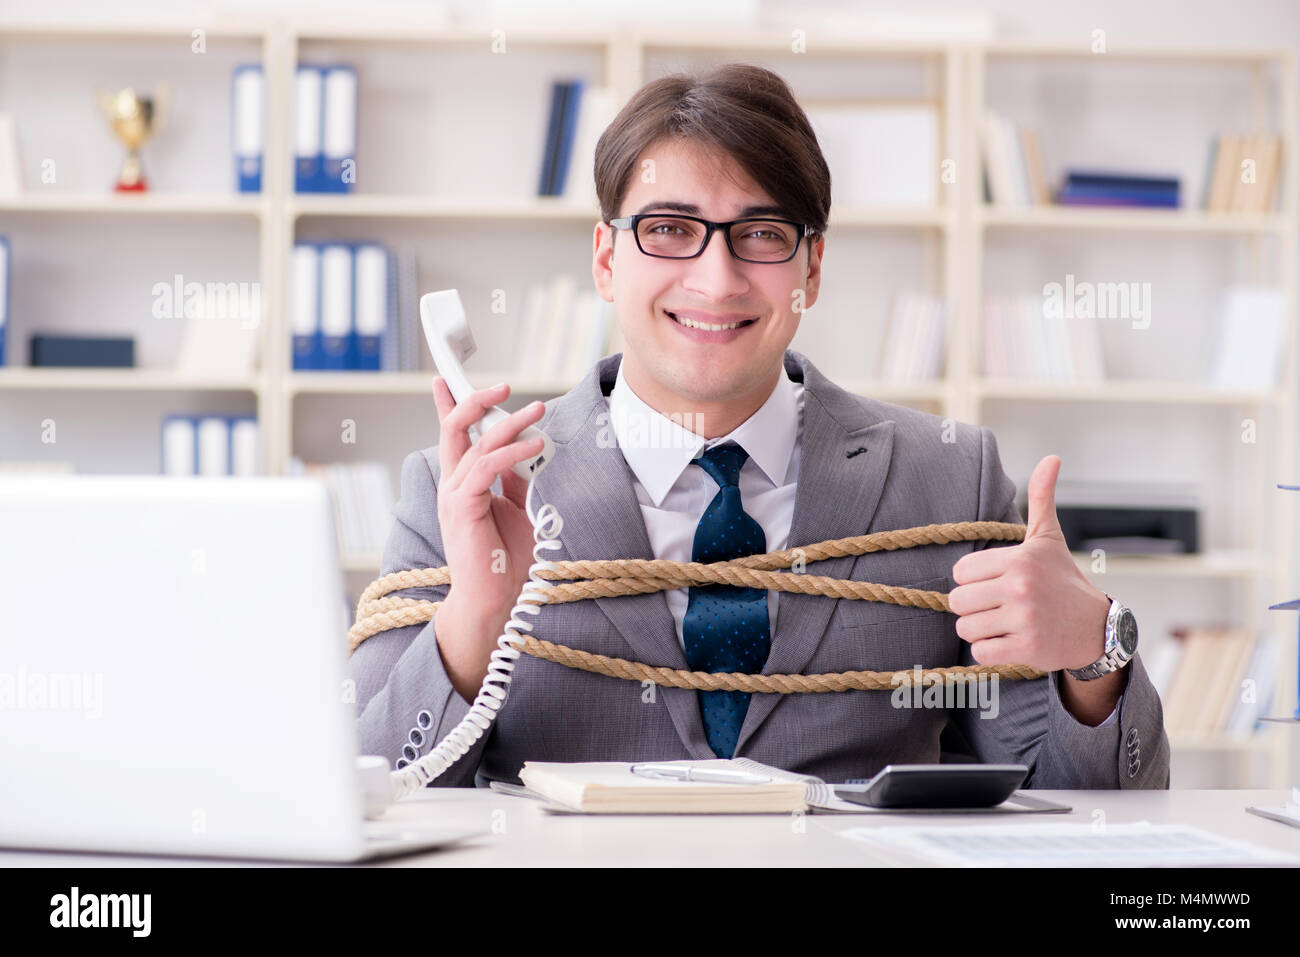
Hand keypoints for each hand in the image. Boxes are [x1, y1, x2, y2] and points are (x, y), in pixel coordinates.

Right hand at [432, 377, 547, 629]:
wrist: (494, 600)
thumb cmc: (507, 561)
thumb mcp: (519, 510)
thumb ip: (518, 481)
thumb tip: (529, 451)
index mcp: (462, 485)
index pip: (452, 437)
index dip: (449, 407)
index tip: (446, 382)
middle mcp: (452, 486)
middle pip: (455, 430)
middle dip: (475, 402)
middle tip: (504, 387)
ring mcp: (453, 496)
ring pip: (476, 444)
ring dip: (509, 424)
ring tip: (537, 411)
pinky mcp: (461, 507)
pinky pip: (485, 468)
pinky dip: (510, 452)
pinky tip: (533, 445)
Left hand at [948, 454, 1111, 671]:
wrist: (1097, 628)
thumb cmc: (1063, 580)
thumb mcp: (1049, 538)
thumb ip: (1040, 497)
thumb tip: (1051, 458)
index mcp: (1020, 559)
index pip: (960, 572)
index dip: (972, 580)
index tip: (993, 583)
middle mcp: (1021, 587)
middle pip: (958, 602)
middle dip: (972, 607)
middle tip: (995, 606)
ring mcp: (1024, 620)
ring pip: (966, 628)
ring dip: (979, 630)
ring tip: (1003, 623)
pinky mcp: (1026, 649)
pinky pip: (980, 653)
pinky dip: (989, 650)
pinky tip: (1008, 641)